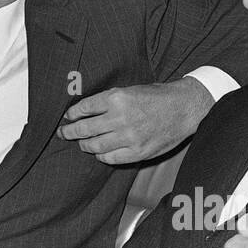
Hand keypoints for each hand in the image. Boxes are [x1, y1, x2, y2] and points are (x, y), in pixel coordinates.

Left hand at [58, 78, 211, 163]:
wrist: (184, 108)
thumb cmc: (158, 97)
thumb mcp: (131, 90)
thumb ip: (109, 100)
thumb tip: (87, 111)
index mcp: (117, 98)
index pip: (84, 108)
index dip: (72, 114)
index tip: (67, 117)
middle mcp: (120, 118)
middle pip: (84, 129)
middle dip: (70, 131)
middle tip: (63, 133)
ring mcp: (128, 137)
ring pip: (94, 145)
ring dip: (84, 145)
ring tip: (81, 143)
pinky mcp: (137, 152)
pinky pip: (109, 158)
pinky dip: (101, 155)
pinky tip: (100, 151)